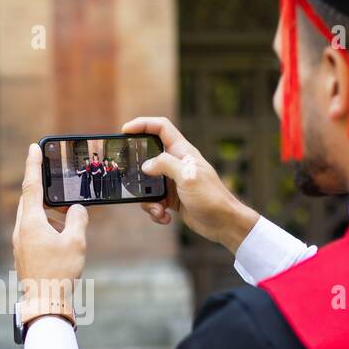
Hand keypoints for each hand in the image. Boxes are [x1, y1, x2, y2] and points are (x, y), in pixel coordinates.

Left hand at [13, 143, 87, 298]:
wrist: (45, 304)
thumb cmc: (59, 273)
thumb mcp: (75, 243)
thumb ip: (77, 220)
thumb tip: (76, 210)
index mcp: (31, 223)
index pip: (31, 186)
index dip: (33, 165)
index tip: (34, 148)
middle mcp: (21, 231)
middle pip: (30, 201)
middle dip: (43, 190)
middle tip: (56, 184)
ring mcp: (20, 243)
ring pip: (32, 217)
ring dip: (48, 212)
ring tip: (67, 218)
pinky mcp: (23, 254)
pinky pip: (33, 231)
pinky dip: (47, 226)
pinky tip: (61, 236)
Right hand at [123, 116, 259, 253]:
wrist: (224, 223)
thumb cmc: (211, 196)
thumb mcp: (188, 176)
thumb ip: (165, 165)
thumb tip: (145, 165)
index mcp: (182, 152)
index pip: (161, 128)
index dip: (142, 124)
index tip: (125, 130)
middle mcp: (176, 164)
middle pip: (148, 157)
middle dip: (137, 170)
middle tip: (128, 176)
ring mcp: (173, 181)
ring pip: (148, 183)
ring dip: (148, 199)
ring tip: (158, 209)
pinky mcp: (172, 198)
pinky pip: (154, 201)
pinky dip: (155, 210)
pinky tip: (165, 217)